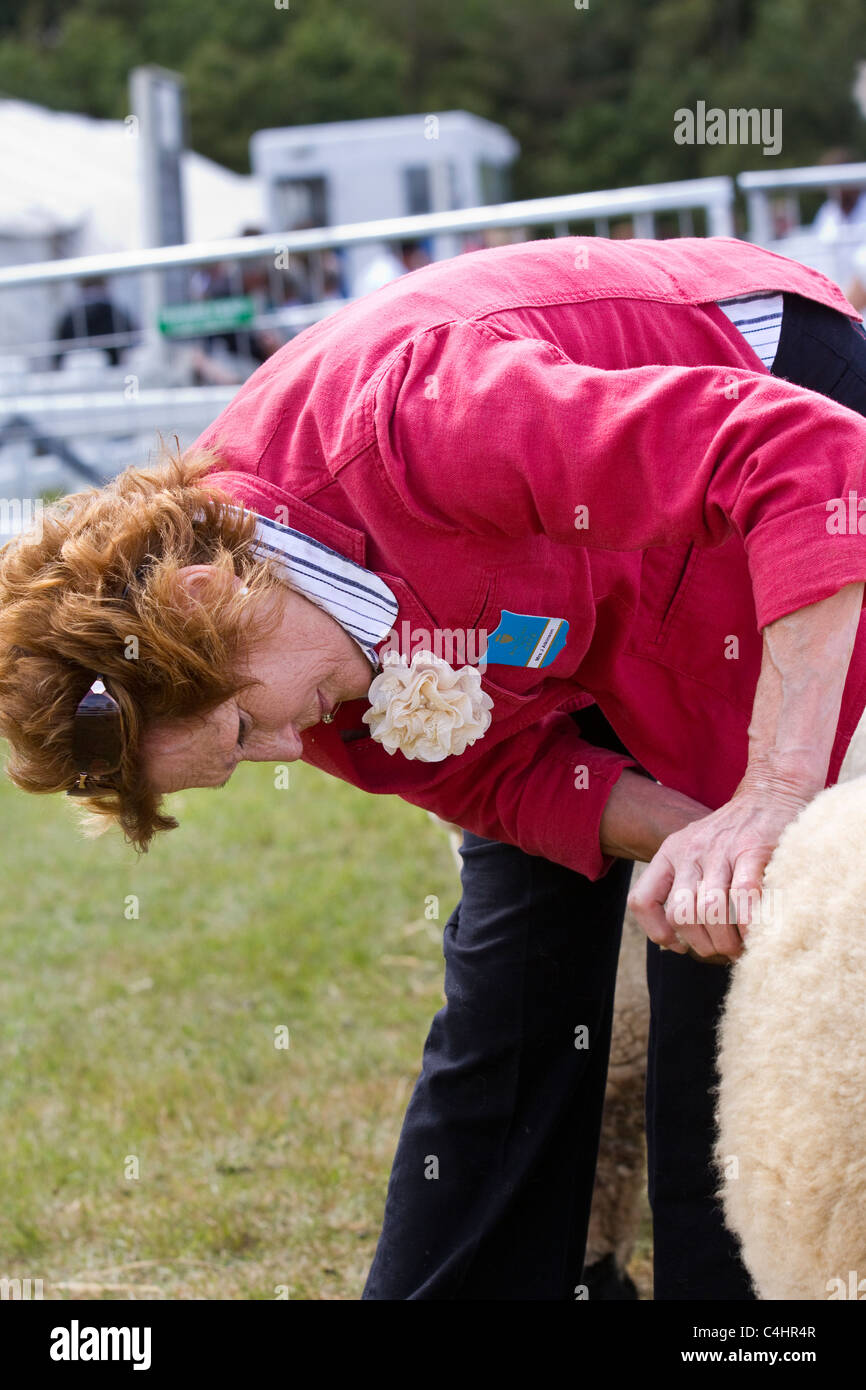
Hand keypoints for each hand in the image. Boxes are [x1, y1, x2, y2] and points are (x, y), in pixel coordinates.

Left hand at [626, 782, 808, 959]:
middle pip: (681, 914)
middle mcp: (690, 852)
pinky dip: (749, 923)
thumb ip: (686, 884)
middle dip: (702, 944)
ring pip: (710, 910)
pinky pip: (744, 896)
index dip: (656, 931)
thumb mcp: (697, 849)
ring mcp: (721, 850)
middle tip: (721, 951)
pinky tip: (755, 935)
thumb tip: (678, 939)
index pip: (642, 900)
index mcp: (671, 853)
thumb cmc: (735, 833)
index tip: (677, 945)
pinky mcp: (753, 850)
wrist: (770, 792)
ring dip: (726, 940)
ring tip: (739, 949)